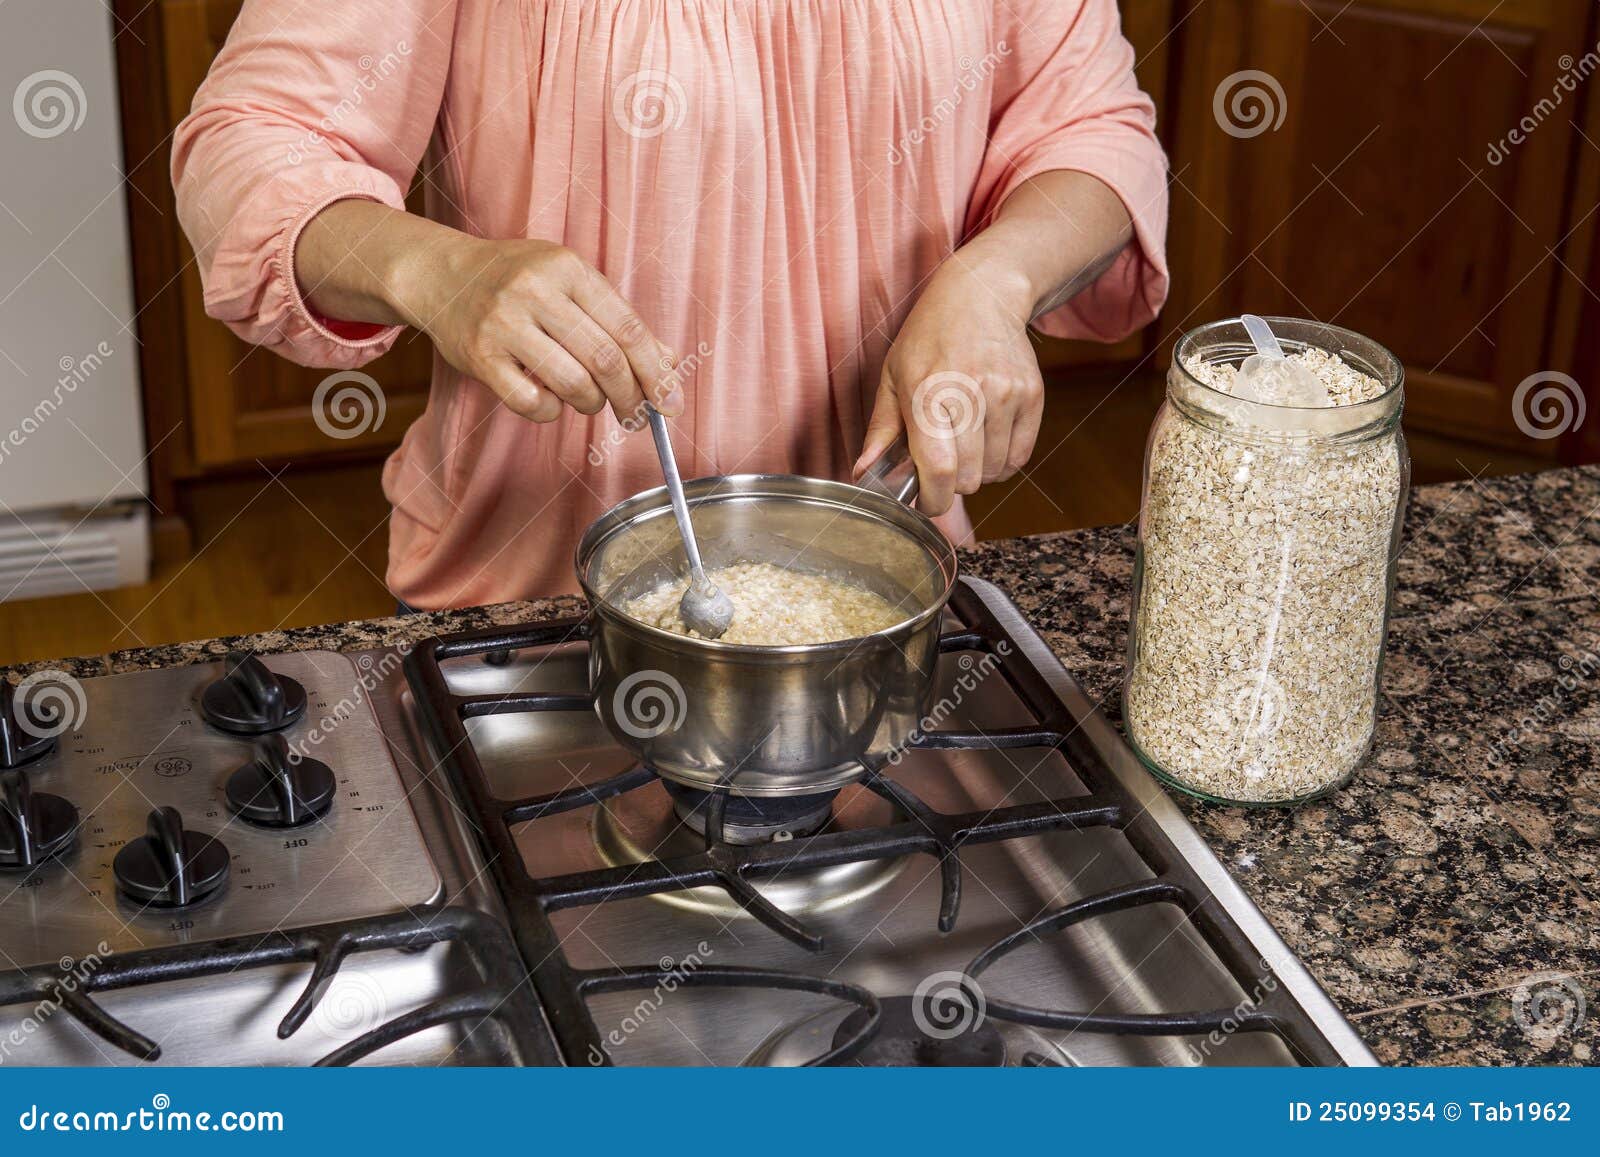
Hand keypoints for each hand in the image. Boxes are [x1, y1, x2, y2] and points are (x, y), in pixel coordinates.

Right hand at [394, 235, 679, 422]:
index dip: (656, 372)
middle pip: (606, 359)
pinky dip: (551, 411)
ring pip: (573, 383)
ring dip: (591, 403)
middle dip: (630, 397)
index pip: (628, 329)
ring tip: (588, 400)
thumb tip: (669, 362)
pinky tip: (550, 401)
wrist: (443, 275)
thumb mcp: (570, 282)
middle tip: (636, 415)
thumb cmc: (517, 280)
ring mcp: (504, 323)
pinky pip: (532, 401)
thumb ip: (618, 320)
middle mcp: (535, 291)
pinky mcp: (479, 356)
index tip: (670, 402)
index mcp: (567, 268)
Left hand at [855, 260, 1043, 514]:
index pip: (938, 470)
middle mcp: (971, 395)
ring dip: (978, 472)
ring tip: (964, 445)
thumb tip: (863, 473)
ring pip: (995, 472)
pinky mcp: (1032, 396)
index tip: (924, 503)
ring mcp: (1007, 395)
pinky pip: (1020, 456)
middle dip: (951, 485)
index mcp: (928, 394)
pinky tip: (987, 441)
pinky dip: (1003, 461)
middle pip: (969, 479)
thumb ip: (881, 431)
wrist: (982, 294)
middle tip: (941, 465)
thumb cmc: (929, 336)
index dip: (932, 500)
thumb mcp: (893, 376)